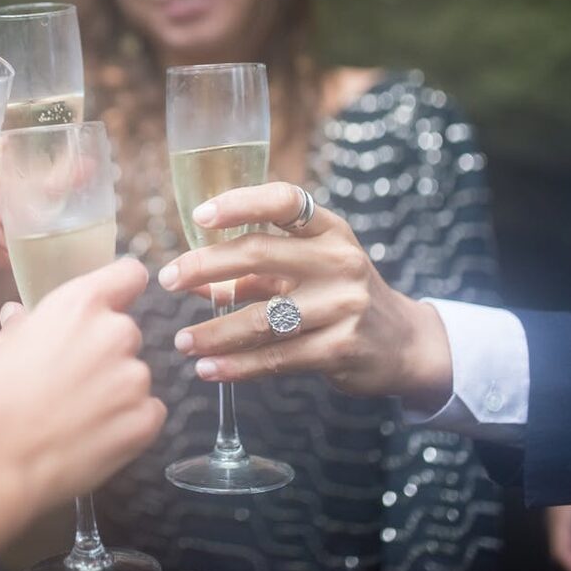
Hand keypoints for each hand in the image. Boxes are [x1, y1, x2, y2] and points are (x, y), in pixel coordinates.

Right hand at [0, 258, 165, 552]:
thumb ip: (23, 328)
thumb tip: (19, 317)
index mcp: (79, 305)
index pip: (128, 275)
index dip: (121, 289)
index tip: (114, 302)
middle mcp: (115, 334)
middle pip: (125, 334)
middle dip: (104, 354)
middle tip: (70, 382)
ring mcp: (134, 379)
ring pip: (133, 378)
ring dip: (114, 392)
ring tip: (75, 418)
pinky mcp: (144, 422)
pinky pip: (146, 414)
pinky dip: (127, 425)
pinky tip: (93, 438)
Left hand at [156, 182, 451, 408]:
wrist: (403, 343)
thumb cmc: (338, 296)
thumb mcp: (306, 269)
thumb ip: (254, 271)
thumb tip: (193, 280)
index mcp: (328, 230)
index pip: (284, 201)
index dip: (240, 203)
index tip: (199, 216)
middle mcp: (339, 261)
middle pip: (259, 255)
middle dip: (203, 266)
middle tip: (167, 279)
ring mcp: (343, 305)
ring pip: (261, 318)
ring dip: (213, 331)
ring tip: (181, 341)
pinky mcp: (341, 348)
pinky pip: (276, 357)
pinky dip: (236, 366)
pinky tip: (208, 368)